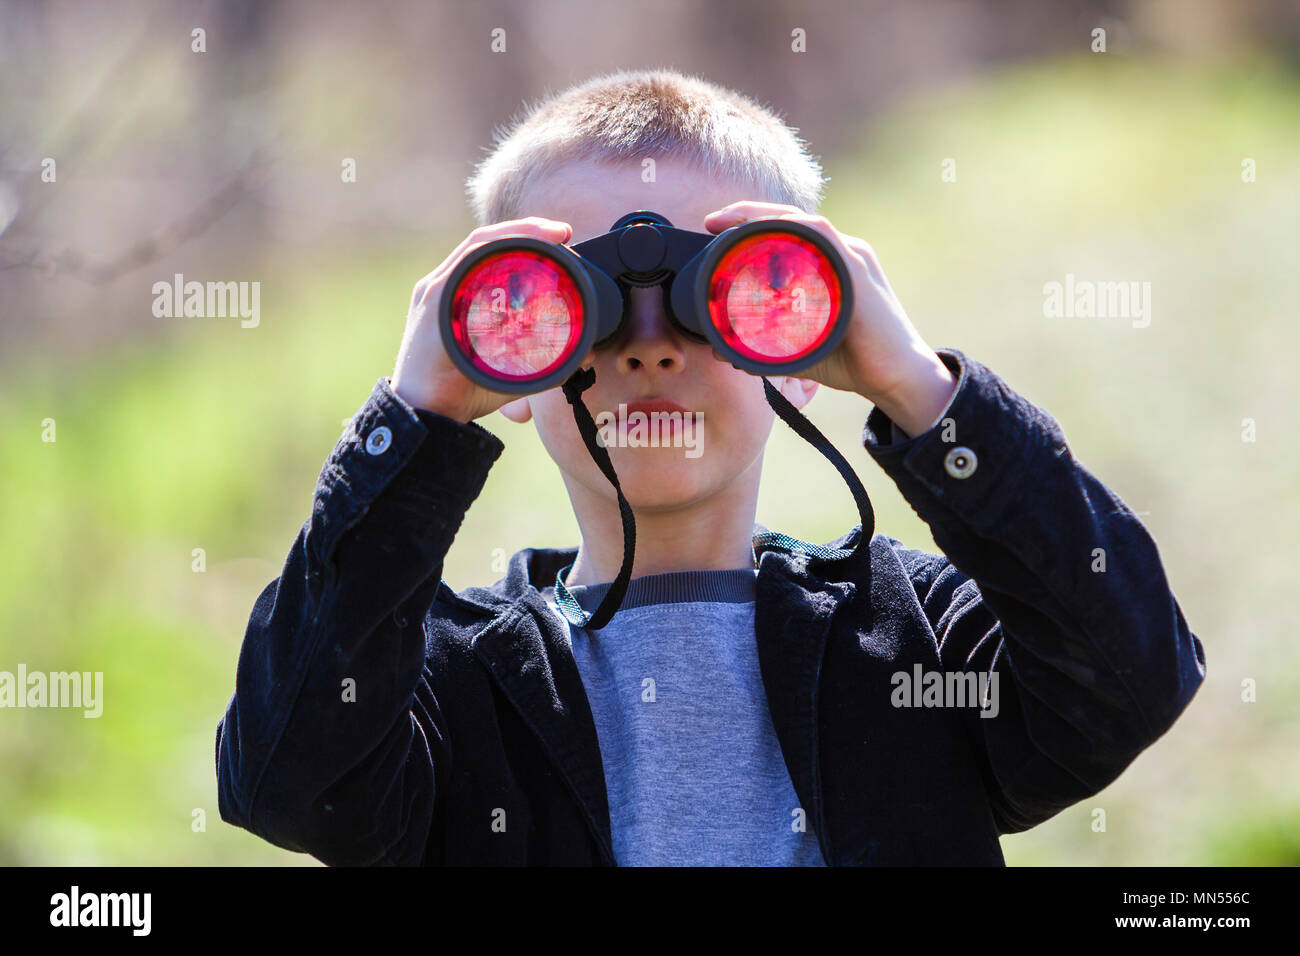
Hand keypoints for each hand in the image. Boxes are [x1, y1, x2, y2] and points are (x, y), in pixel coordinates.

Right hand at [391, 217, 573, 421]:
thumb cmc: (463, 391)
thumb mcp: (509, 366)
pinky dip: (494, 252)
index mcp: (457, 295)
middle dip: (528, 229)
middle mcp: (445, 286)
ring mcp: (436, 291)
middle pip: (486, 241)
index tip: (562, 238)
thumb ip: (538, 357)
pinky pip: (464, 265)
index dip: (526, 238)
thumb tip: (580, 357)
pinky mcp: (433, 303)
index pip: (491, 252)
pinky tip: (519, 248)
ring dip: (518, 233)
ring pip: (478, 245)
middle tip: (564, 231)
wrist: (429, 413)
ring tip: (552, 234)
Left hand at [703, 202, 956, 436]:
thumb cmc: (854, 362)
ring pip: (802, 222)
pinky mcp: (858, 269)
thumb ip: (765, 348)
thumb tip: (725, 354)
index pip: (788, 234)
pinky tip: (763, 231)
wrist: (897, 378)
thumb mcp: (800, 350)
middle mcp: (843, 254)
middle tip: (712, 221)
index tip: (715, 229)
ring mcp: (851, 258)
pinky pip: (822, 237)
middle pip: (791, 220)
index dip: (751, 226)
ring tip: (728, 222)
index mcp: (832, 266)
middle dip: (749, 214)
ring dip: (762, 216)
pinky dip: (790, 230)